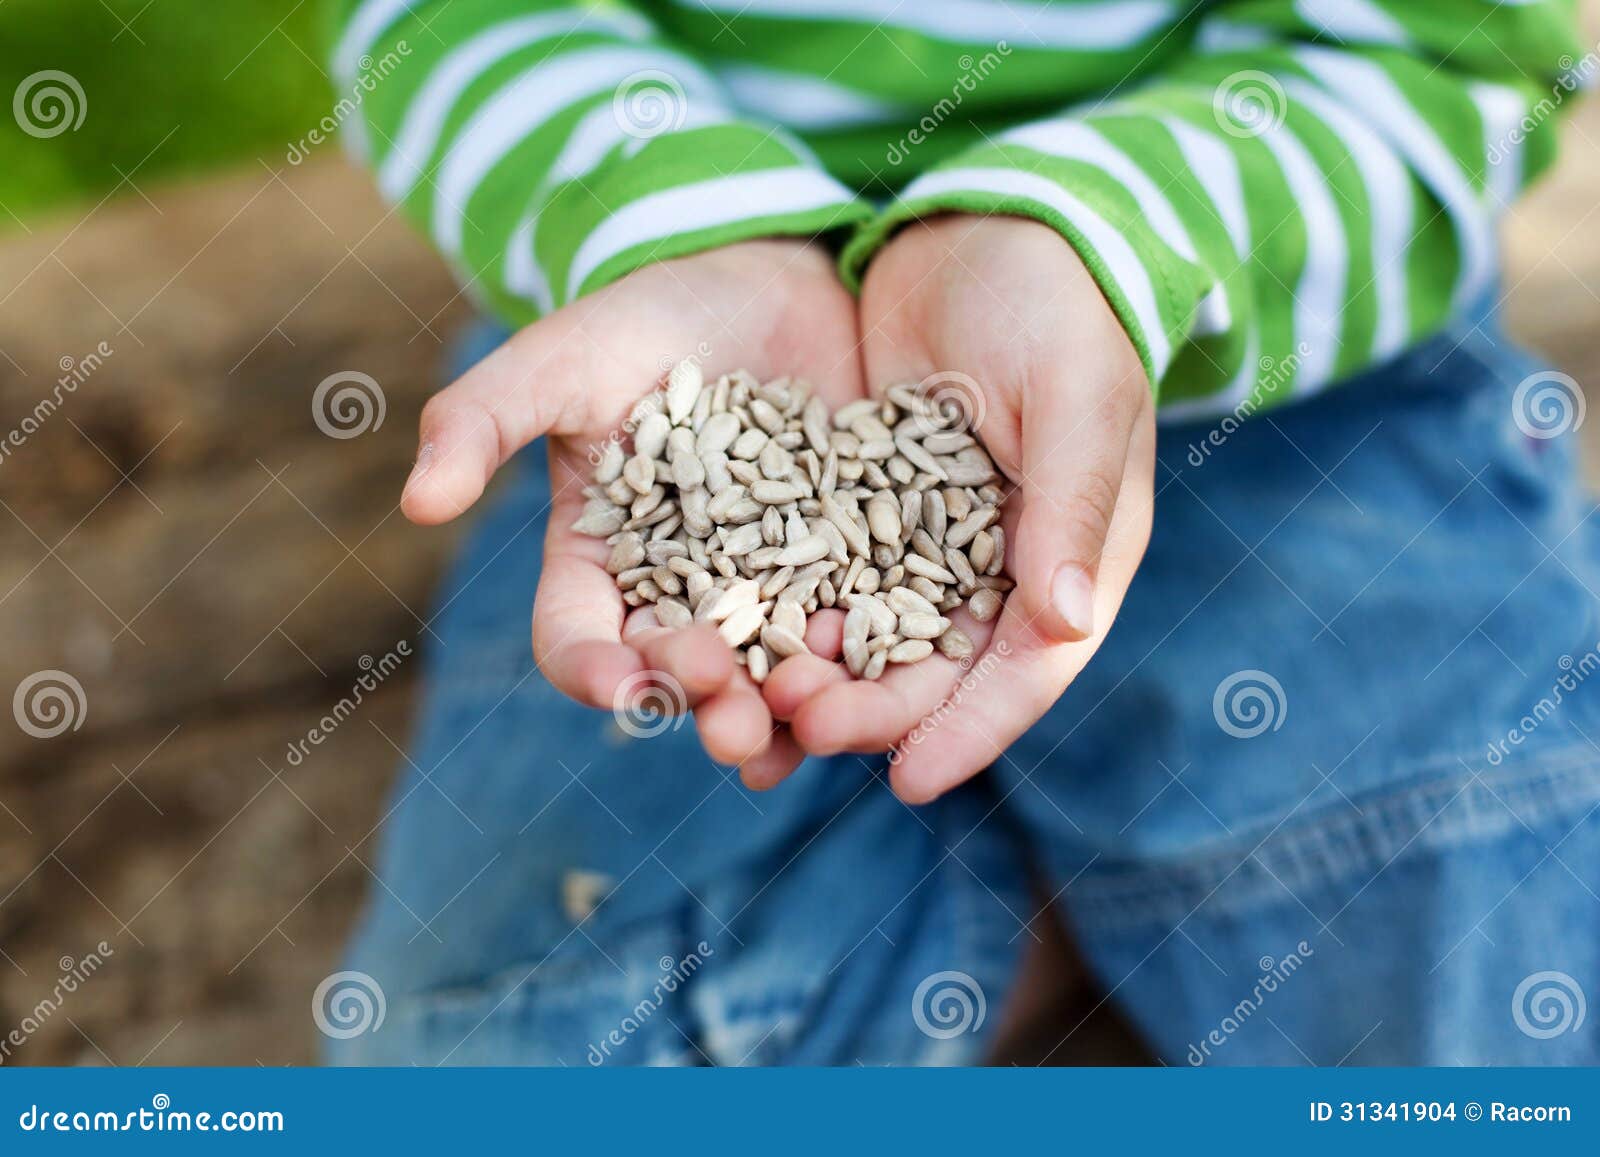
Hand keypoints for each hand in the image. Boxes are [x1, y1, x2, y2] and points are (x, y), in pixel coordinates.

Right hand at [400, 240, 867, 784]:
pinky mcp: (846, 564)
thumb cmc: (647, 315)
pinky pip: (851, 625)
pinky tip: (879, 682)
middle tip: (733, 726)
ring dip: (784, 711)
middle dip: (703, 706)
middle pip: (680, 673)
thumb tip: (416, 505)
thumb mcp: (560, 357)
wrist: (767, 274)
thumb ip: (483, 419)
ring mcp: (767, 583)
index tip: (622, 683)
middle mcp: (681, 590)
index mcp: (601, 560)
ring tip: (807, 727)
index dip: (595, 669)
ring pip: (769, 670)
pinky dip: (860, 662)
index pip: (578, 639)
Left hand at [762, 216, 1155, 801]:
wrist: (988, 225)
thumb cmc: (1055, 299)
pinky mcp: (866, 508)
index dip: (973, 729)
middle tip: (797, 729)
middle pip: (939, 670)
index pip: (1030, 668)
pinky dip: (788, 615)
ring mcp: (931, 541)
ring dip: (820, 675)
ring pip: (875, 638)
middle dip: (873, 710)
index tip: (910, 782)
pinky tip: (734, 647)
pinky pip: (826, 579)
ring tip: (753, 702)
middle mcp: (1006, 566)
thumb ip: (1073, 503)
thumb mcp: (1074, 392)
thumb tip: (1070, 622)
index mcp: (1077, 554)